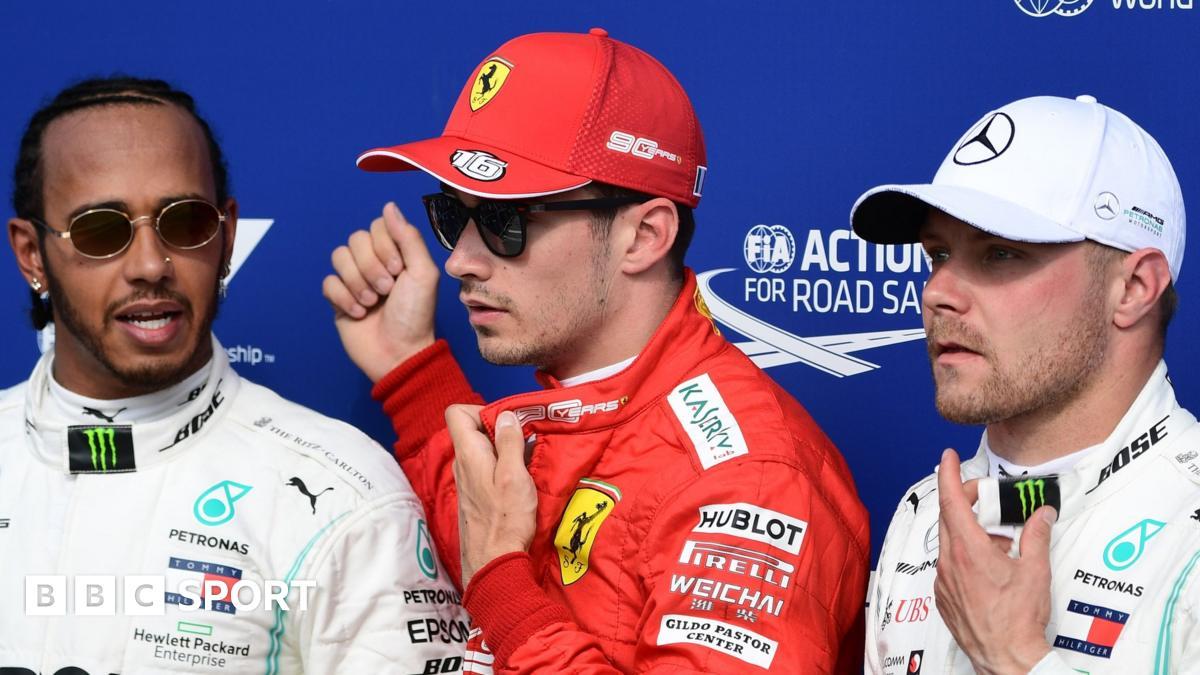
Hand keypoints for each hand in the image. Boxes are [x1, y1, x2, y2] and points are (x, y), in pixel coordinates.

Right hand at [323, 202, 439, 381]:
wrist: (399, 353)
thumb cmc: (416, 315)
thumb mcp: (423, 273)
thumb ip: (408, 237)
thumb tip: (389, 206)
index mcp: (396, 253)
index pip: (376, 226)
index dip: (384, 246)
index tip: (399, 269)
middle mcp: (374, 262)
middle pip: (355, 240)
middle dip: (371, 267)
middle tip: (387, 290)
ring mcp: (355, 280)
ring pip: (338, 258)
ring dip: (357, 282)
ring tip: (372, 303)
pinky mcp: (338, 299)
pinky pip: (328, 282)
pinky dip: (344, 298)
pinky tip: (359, 314)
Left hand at [447, 405, 536, 586]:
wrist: (493, 562)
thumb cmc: (505, 519)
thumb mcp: (515, 475)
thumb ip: (510, 442)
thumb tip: (506, 415)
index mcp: (469, 453)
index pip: (457, 412)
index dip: (481, 408)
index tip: (507, 421)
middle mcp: (462, 464)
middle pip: (473, 430)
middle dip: (500, 428)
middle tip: (525, 439)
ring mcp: (467, 481)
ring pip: (482, 450)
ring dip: (504, 449)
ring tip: (527, 460)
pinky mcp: (475, 496)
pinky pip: (486, 469)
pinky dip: (502, 467)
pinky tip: (520, 480)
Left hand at [934, 449, 1055, 673]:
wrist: (1006, 657)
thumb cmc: (1019, 619)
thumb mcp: (1036, 571)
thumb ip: (1037, 536)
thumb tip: (1042, 514)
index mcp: (969, 550)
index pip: (951, 500)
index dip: (949, 474)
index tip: (947, 456)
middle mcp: (949, 562)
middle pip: (949, 517)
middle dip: (965, 500)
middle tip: (985, 495)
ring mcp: (943, 580)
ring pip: (949, 541)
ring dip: (969, 530)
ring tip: (999, 539)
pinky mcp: (943, 596)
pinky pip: (949, 564)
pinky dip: (965, 554)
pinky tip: (988, 563)